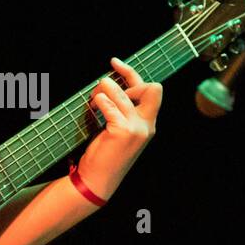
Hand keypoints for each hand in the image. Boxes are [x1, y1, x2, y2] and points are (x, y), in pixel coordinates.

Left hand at [74, 57, 162, 200]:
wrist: (97, 181)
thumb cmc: (104, 155)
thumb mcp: (118, 130)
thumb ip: (122, 110)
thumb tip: (110, 82)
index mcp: (148, 124)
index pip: (152, 89)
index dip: (132, 74)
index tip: (114, 64)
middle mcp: (147, 125)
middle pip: (149, 87)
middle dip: (125, 79)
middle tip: (102, 90)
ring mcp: (136, 128)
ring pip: (121, 92)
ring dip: (101, 90)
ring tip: (91, 102)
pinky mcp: (122, 131)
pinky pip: (108, 103)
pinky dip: (98, 101)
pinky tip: (92, 110)